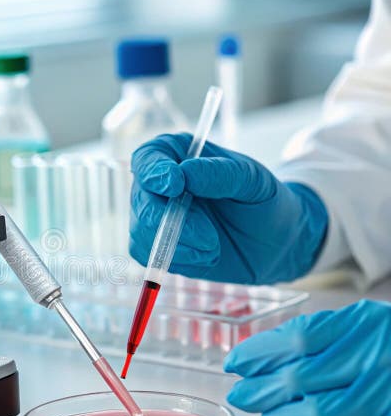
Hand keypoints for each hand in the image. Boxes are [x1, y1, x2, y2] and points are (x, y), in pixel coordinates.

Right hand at [129, 133, 327, 283]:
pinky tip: (205, 255)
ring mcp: (155, 218)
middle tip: (207, 235)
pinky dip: (178, 259)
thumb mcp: (252, 180)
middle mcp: (160, 186)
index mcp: (177, 156)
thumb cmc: (263, 202)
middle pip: (141, 200)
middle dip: (170, 220)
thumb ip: (219, 174)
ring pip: (142, 231)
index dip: (153, 172)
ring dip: (179, 243)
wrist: (275, 243)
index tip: (174, 185)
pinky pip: (150, 255)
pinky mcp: (157, 247)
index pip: (147, 158)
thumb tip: (185, 173)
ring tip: (214, 245)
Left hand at [224, 300, 390, 415]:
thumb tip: (248, 358)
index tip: (235, 364)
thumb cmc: (387, 340)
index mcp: (362, 322)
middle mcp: (376, 354)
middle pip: (301, 378)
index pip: (297, 338)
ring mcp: (390, 392)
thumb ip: (310, 334)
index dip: (258, 354)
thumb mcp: (354, 321)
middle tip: (242, 396)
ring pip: (322, 415)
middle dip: (261, 391)